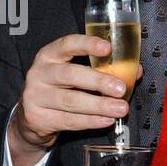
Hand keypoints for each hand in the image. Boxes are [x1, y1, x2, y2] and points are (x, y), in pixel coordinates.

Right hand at [7, 34, 129, 165]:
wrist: (31, 116)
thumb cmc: (59, 88)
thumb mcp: (75, 73)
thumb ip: (102, 69)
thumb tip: (135, 72)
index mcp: (49, 55)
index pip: (67, 44)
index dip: (87, 44)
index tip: (107, 48)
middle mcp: (39, 73)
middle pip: (70, 75)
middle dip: (98, 81)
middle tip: (120, 89)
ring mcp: (35, 96)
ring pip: (71, 101)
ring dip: (99, 106)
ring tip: (119, 108)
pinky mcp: (38, 118)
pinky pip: (68, 120)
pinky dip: (90, 121)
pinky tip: (106, 120)